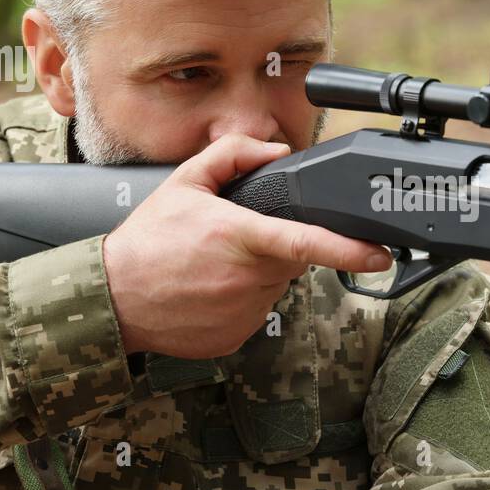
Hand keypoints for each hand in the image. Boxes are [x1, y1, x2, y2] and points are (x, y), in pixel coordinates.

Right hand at [102, 133, 390, 357]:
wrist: (111, 300)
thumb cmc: (145, 242)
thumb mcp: (184, 182)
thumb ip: (233, 155)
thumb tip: (275, 152)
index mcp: (240, 237)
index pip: (306, 242)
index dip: (348, 250)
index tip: (379, 255)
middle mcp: (246, 278)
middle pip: (292, 260)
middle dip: (275, 248)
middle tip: (233, 241)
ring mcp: (243, 312)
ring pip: (274, 287)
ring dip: (257, 275)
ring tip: (212, 266)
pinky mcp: (236, 337)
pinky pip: (256, 313)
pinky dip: (240, 301)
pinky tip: (208, 292)